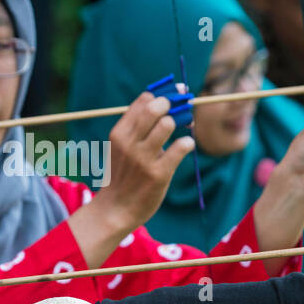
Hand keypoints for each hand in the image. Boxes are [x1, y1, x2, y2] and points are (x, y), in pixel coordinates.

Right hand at [92, 93, 193, 233]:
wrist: (115, 209)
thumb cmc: (123, 174)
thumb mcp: (121, 147)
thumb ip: (137, 126)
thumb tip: (165, 101)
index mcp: (119, 133)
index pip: (144, 100)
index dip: (163, 94)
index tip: (174, 95)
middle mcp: (129, 143)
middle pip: (155, 108)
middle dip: (172, 104)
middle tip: (180, 110)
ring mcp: (143, 159)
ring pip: (168, 124)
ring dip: (181, 123)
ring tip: (183, 129)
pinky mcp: (158, 174)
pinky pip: (181, 147)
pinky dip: (188, 143)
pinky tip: (185, 146)